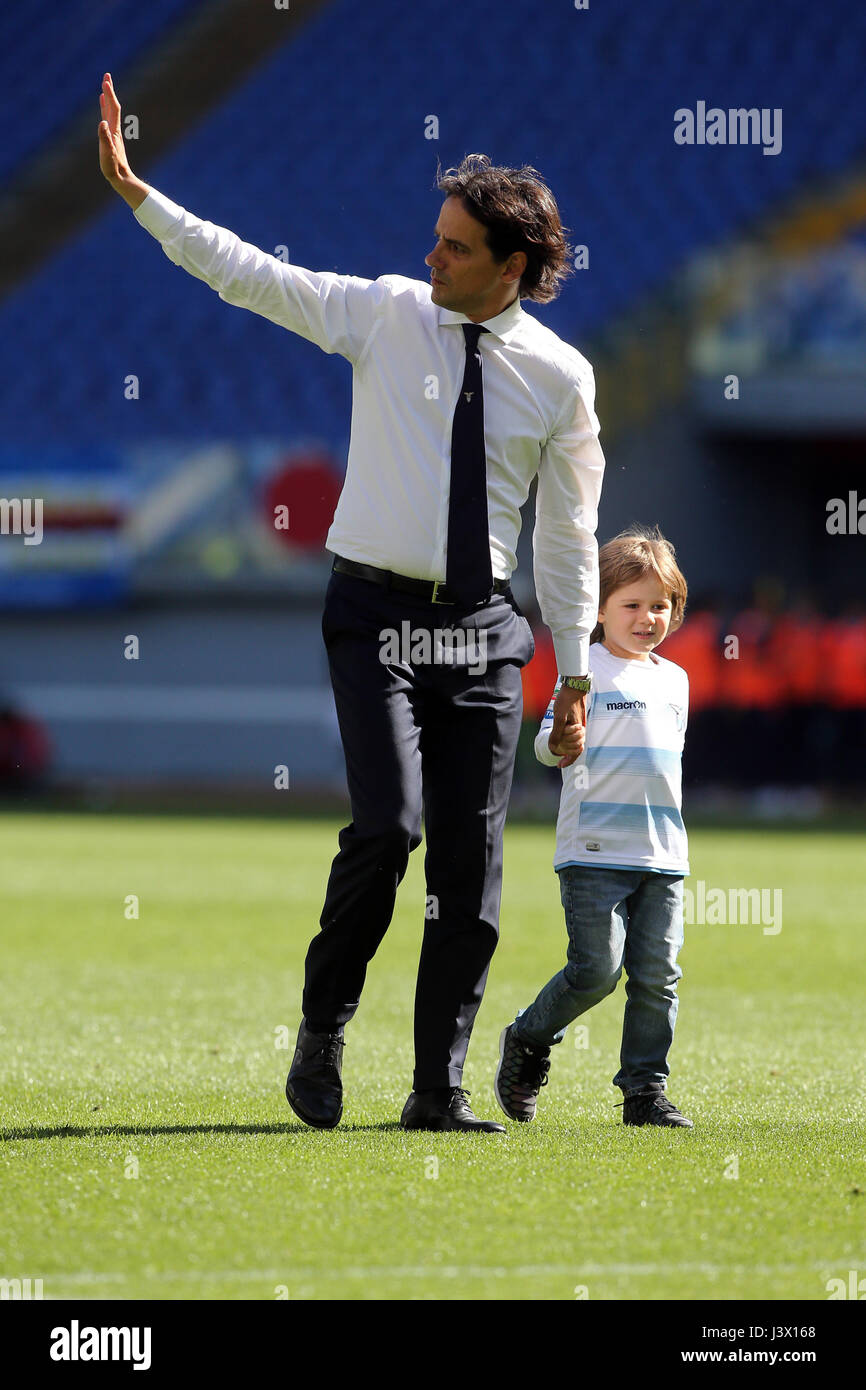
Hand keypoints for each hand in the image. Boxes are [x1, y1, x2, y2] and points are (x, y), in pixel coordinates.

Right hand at [98, 73, 133, 187]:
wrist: (122, 178)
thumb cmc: (113, 168)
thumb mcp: (107, 154)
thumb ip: (105, 139)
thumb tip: (102, 123)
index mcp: (113, 130)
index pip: (112, 108)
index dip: (109, 95)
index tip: (106, 81)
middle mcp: (114, 129)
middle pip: (112, 106)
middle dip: (109, 91)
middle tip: (106, 75)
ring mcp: (112, 133)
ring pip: (110, 111)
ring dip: (107, 98)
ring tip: (104, 87)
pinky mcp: (110, 138)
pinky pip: (107, 119)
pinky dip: (105, 110)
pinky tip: (103, 108)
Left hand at [548, 686, 585, 767]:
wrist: (575, 686)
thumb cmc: (567, 700)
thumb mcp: (559, 717)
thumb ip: (557, 733)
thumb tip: (553, 748)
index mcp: (578, 731)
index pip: (576, 752)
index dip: (568, 760)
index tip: (559, 765)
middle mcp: (581, 730)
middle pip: (574, 748)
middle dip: (565, 750)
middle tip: (553, 749)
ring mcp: (580, 725)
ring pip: (573, 741)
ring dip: (565, 743)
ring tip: (555, 742)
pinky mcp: (578, 721)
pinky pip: (573, 734)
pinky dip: (566, 737)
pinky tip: (559, 734)